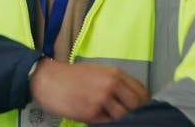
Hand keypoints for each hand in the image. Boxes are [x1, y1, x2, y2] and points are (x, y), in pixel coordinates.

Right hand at [29, 58, 149, 123]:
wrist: (49, 80)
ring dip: (121, 121)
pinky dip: (107, 124)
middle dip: (136, 114)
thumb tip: (132, 99)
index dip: (144, 103)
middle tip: (132, 119)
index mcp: (115, 74)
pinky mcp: (92, 114)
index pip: (141, 92)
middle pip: (136, 106)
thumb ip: (116, 83)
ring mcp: (102, 100)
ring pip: (123, 117)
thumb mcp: (98, 72)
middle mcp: (111, 85)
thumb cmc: (73, 76)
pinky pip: (107, 124)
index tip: (142, 109)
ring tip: (115, 119)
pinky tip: (102, 121)